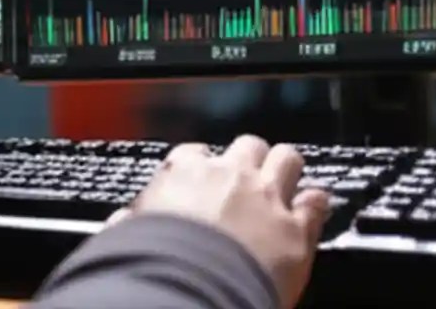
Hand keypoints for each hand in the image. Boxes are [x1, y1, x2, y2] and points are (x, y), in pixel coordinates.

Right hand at [112, 136, 329, 308]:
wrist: (188, 289)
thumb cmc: (155, 265)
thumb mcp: (128, 238)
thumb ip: (129, 223)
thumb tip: (119, 223)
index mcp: (183, 174)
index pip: (194, 153)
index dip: (201, 165)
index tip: (201, 177)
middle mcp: (228, 176)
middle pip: (248, 146)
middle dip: (250, 161)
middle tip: (247, 181)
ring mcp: (266, 197)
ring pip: (287, 158)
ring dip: (286, 170)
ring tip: (285, 184)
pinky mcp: (295, 228)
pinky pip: (316, 201)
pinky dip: (315, 204)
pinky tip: (314, 208)